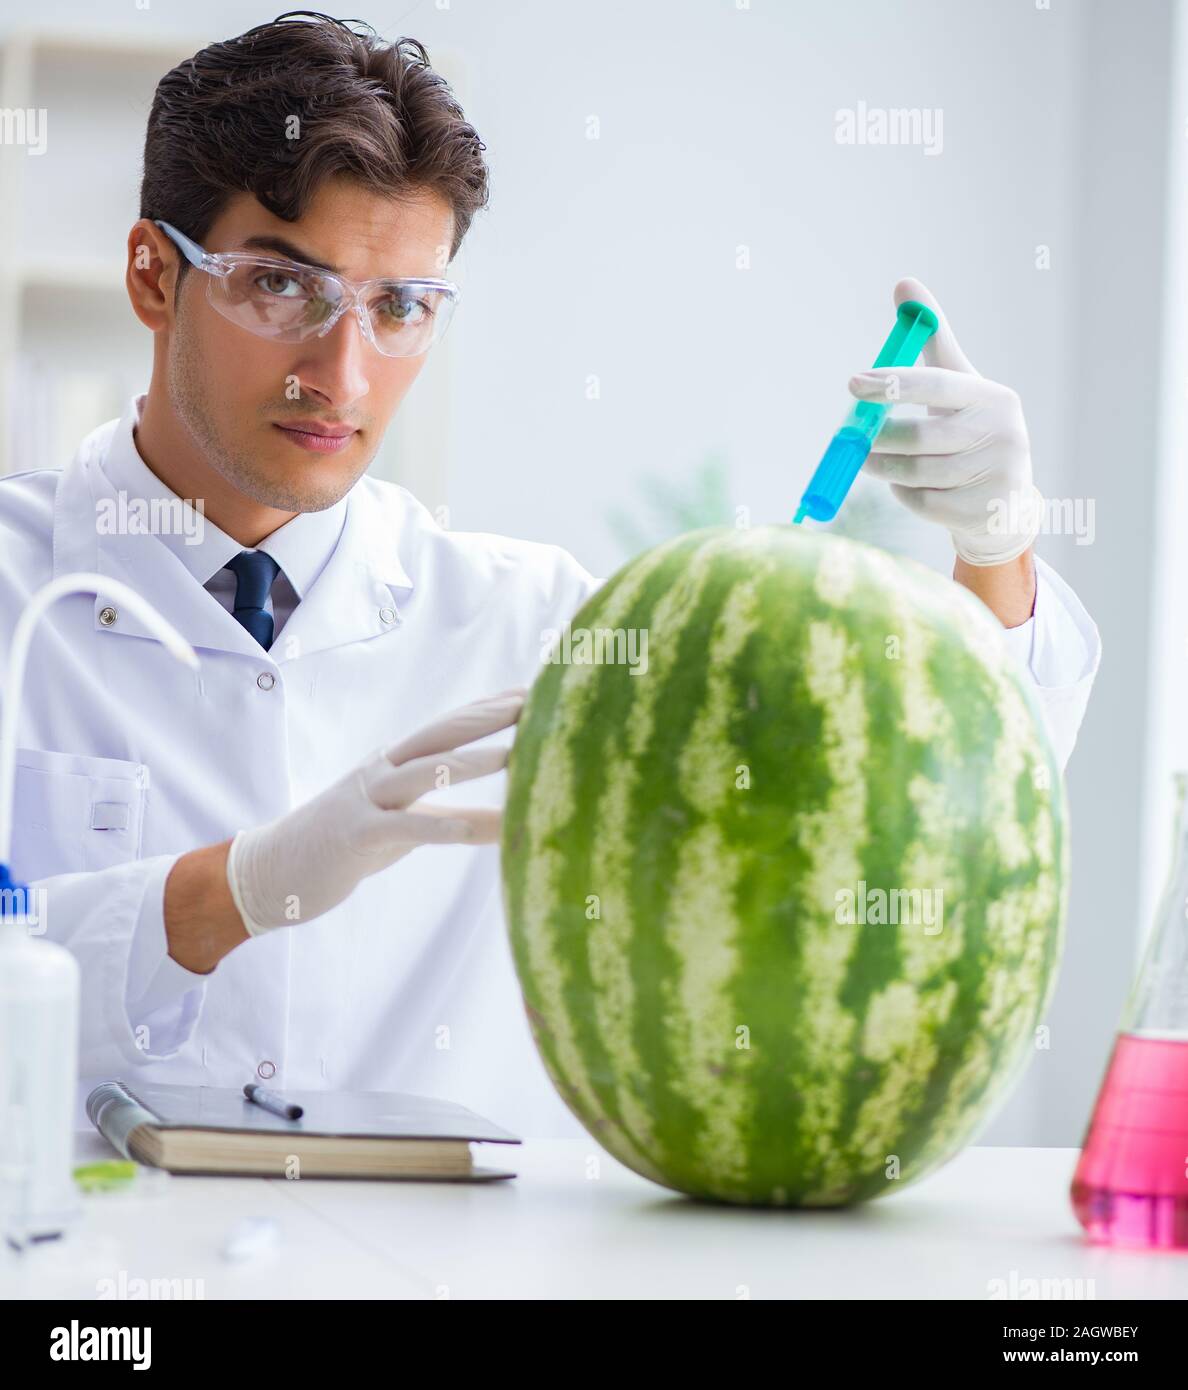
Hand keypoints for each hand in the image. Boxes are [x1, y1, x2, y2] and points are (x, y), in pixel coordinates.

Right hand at [226, 689, 525, 935]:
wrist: (271, 870)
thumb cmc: (351, 844)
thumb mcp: (412, 829)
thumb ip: (461, 821)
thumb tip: (517, 822)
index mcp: (397, 762)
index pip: (451, 725)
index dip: (491, 707)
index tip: (536, 692)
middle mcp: (383, 770)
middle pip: (441, 734)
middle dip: (488, 716)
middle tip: (535, 703)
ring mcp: (367, 799)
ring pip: (423, 772)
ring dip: (470, 761)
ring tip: (515, 754)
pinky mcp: (355, 836)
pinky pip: (401, 829)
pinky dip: (437, 827)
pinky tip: (470, 832)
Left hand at [849, 277, 1042, 566]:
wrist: (1003, 504)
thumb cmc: (971, 434)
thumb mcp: (958, 387)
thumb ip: (933, 340)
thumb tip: (905, 284)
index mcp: (993, 398)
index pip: (936, 385)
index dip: (892, 384)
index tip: (852, 383)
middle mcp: (1004, 434)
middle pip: (921, 437)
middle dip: (879, 439)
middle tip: (852, 439)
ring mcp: (998, 475)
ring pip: (916, 473)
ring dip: (884, 468)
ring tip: (873, 460)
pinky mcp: (982, 511)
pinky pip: (921, 503)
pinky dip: (902, 495)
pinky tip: (905, 487)